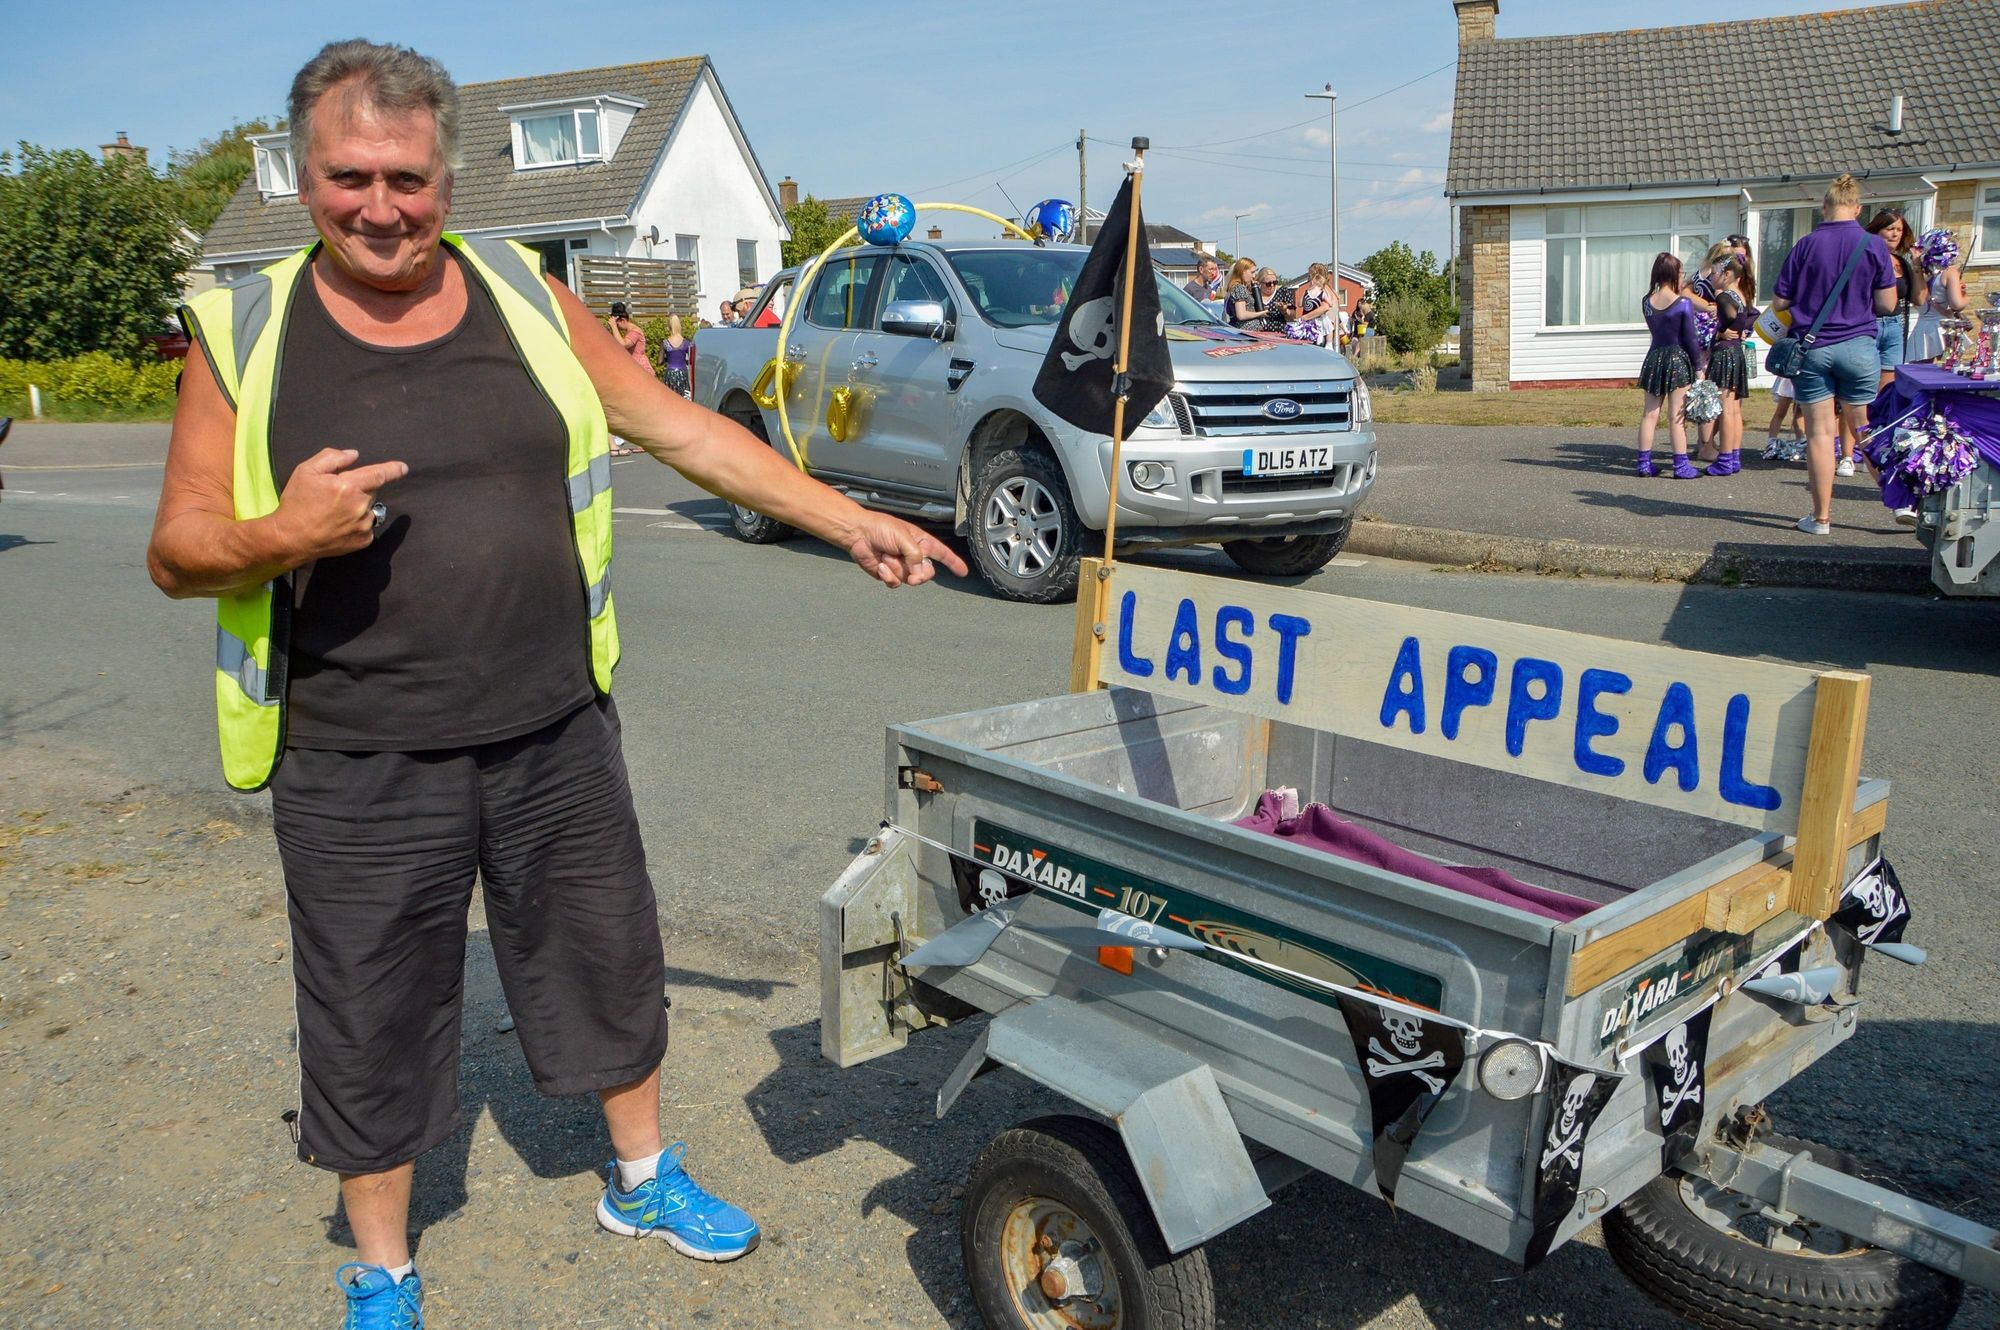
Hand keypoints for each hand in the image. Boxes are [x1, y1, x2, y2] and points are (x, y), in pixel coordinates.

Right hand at [275, 447, 408, 559]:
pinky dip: (358, 523)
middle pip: (371, 491)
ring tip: (335, 512)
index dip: (393, 469)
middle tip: (336, 495)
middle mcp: (361, 506)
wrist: (291, 539)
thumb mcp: (306, 471)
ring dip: (359, 507)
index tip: (403, 468)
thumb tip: (354, 455)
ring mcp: (364, 525)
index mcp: (349, 486)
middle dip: (359, 489)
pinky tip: (339, 525)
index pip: (380, 474)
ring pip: (369, 509)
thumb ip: (332, 458)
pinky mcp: (363, 541)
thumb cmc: (297, 503)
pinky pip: (367, 526)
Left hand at [842, 513, 968, 587]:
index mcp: (921, 542)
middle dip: (920, 574)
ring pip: (909, 579)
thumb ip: (915, 554)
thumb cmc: (880, 528)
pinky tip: (881, 566)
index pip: (942, 554)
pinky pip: (895, 583)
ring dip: (897, 569)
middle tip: (913, 571)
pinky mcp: (888, 574)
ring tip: (887, 556)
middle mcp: (913, 555)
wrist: (858, 534)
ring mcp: (901, 566)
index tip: (963, 572)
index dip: (953, 563)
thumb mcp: (903, 536)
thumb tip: (918, 571)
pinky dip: (888, 576)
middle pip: (927, 573)